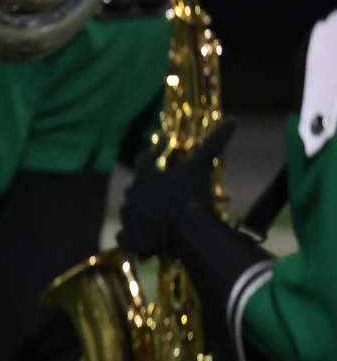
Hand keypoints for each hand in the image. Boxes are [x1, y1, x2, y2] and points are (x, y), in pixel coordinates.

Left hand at [117, 119, 235, 259]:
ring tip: (156, 217)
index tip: (161, 156)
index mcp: (144, 177)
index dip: (152, 156)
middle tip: (163, 192)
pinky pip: (127, 237)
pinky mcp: (131, 239)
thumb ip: (214, 145)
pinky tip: (143, 239)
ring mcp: (129, 219)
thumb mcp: (201, 170)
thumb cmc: (191, 198)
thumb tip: (234, 120)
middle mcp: (131, 195)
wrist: (186, 234)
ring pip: (130, 212)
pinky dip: (133, 238)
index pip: (143, 159)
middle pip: (135, 187)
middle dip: (146, 188)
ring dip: (140, 213)